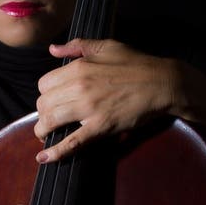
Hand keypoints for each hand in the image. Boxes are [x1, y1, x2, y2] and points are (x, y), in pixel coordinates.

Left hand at [34, 37, 184, 162]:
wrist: (162, 83)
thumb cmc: (136, 63)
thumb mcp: (106, 46)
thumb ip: (77, 46)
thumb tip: (53, 49)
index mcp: (78, 68)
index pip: (44, 84)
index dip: (45, 94)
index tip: (52, 99)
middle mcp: (79, 87)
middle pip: (43, 104)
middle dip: (43, 113)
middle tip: (50, 118)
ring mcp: (89, 108)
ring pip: (50, 121)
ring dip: (43, 131)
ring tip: (46, 134)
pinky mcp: (100, 127)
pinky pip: (72, 142)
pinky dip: (56, 152)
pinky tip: (43, 158)